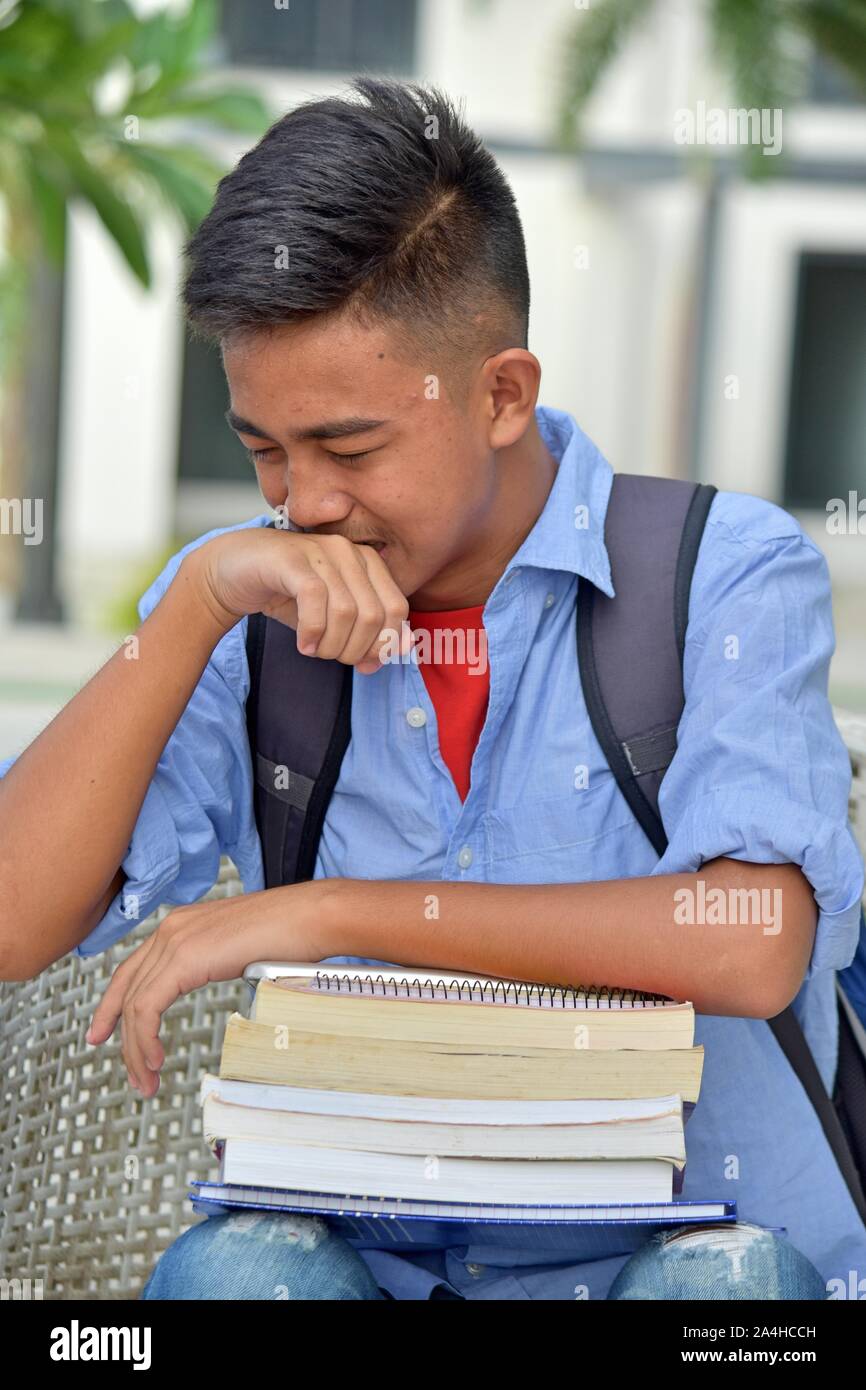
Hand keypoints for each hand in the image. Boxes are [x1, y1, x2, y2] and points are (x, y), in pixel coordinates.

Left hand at [85, 880, 337, 1097]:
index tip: (104, 1033)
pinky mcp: (184, 957)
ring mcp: (175, 940)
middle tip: (133, 1073)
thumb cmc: (292, 933)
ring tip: (147, 1080)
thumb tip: (220, 978)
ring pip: (134, 1004)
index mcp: (182, 925)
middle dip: (121, 1037)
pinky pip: (148, 1006)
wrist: (312, 916)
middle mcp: (171, 929)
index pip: (133, 970)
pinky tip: (156, 1060)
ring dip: (136, 1049)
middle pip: (126, 989)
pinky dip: (145, 1038)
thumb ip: (217, 961)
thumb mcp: (240, 951)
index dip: (113, 1004)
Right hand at [187, 527, 413, 675]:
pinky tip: (303, 644)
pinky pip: (315, 600)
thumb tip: (406, 649)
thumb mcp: (335, 619)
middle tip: (332, 657)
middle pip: (374, 615)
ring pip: (347, 612)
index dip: (384, 645)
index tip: (362, 663)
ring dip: (332, 645)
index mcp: (368, 562)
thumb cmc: (289, 596)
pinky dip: (312, 632)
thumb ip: (372, 632)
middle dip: (355, 649)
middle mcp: (349, 552)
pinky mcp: (291, 559)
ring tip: (315, 651)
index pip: (397, 609)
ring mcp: (320, 551)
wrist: (235, 571)